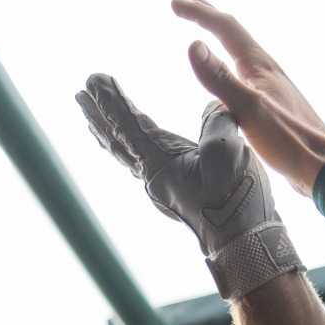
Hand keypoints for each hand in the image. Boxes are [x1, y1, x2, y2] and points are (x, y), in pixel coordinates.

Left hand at [75, 74, 302, 300]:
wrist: (245, 245)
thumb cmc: (233, 200)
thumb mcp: (227, 150)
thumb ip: (216, 120)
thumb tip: (212, 106)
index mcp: (158, 163)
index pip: (127, 124)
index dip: (110, 100)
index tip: (92, 79)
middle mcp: (153, 176)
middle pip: (117, 140)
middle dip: (98, 115)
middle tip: (79, 93)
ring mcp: (164, 187)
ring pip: (128, 155)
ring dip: (110, 133)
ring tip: (94, 118)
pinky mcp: (178, 194)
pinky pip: (145, 165)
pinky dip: (133, 150)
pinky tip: (138, 149)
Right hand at [173, 0, 324, 196]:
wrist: (321, 165)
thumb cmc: (287, 139)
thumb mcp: (248, 108)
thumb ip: (219, 78)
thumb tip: (193, 45)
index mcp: (259, 64)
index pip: (225, 28)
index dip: (199, 13)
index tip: (175, 3)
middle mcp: (266, 69)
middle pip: (235, 33)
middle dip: (210, 16)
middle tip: (190, 0)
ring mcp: (270, 85)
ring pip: (241, 51)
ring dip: (221, 36)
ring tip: (208, 31)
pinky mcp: (272, 102)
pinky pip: (245, 70)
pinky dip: (230, 61)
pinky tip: (232, 75)